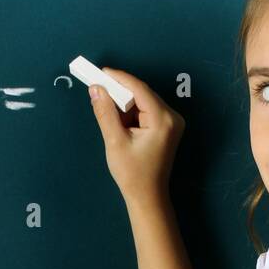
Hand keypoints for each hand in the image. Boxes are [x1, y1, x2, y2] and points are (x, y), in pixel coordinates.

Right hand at [87, 67, 184, 203]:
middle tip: (98, 87)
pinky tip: (118, 118)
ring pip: (144, 102)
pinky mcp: (167, 128)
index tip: (100, 72)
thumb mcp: (115, 141)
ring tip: (105, 105)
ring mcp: (172, 123)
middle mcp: (172, 117)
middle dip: (120, 90)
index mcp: (163, 119)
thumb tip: (95, 88)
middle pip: (143, 94)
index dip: (119, 78)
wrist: (147, 197)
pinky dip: (131, 112)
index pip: (139, 89)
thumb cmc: (132, 173)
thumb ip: (105, 113)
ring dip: (125, 103)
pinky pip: (147, 111)